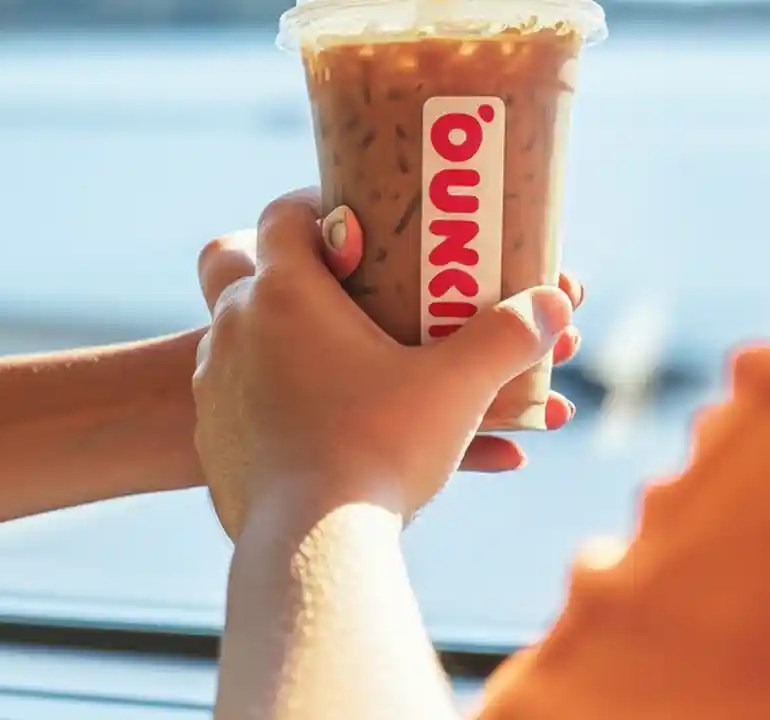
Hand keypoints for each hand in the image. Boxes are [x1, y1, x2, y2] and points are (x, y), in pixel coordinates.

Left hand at [194, 188, 582, 537]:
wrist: (310, 549)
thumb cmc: (382, 451)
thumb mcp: (456, 388)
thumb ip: (507, 339)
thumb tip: (556, 303)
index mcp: (284, 293)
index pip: (281, 216)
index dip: (312, 208)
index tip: (348, 221)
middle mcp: (235, 329)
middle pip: (236, 266)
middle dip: (282, 269)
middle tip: (332, 288)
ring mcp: (216, 386)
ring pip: (235, 336)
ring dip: (274, 335)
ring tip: (334, 358)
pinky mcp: (213, 440)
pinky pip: (238, 398)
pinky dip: (267, 396)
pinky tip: (313, 419)